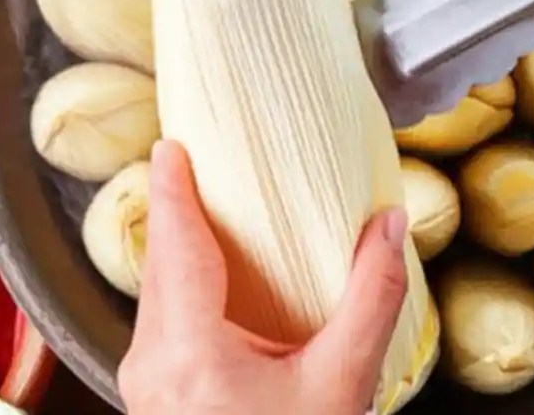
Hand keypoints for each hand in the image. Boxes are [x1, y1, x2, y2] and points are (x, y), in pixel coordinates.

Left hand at [118, 140, 410, 414]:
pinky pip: (162, 321)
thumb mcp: (342, 384)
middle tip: (201, 163)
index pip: (175, 245)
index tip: (172, 143)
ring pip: (156, 294)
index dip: (173, 187)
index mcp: (189, 351)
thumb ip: (371, 298)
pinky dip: (185, 284)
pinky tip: (214, 278)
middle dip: (179, 210)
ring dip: (180, 248)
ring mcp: (146, 382)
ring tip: (210, 211)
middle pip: (160, 264)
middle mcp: (152, 363)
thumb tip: (388, 226)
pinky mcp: (155, 397)